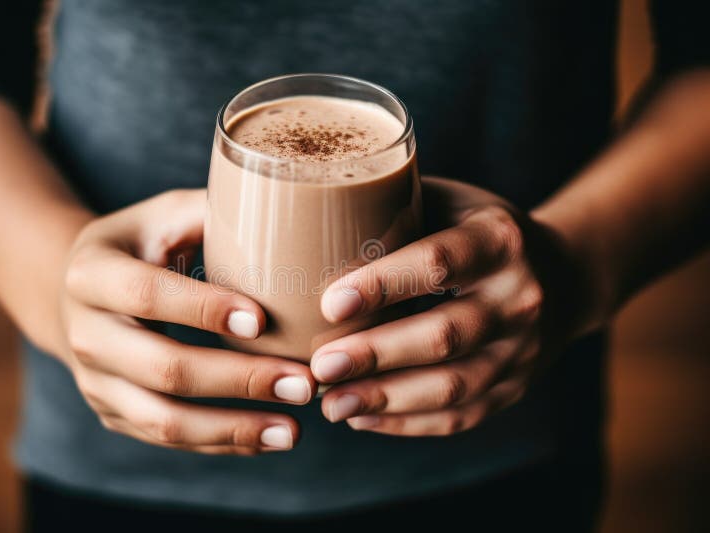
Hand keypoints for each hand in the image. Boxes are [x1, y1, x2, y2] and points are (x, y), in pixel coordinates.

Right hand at [59, 190, 315, 454]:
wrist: (78, 294)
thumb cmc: (137, 245)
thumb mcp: (161, 215)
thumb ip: (210, 212)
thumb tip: (285, 211)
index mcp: (91, 274)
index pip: (146, 294)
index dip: (202, 310)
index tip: (263, 321)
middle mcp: (85, 334)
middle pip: (163, 368)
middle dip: (239, 380)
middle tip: (304, 383)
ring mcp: (95, 383)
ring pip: (164, 420)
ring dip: (234, 429)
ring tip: (294, 430)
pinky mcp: (113, 414)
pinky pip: (168, 439)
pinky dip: (221, 442)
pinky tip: (268, 436)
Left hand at [309, 177, 585, 435]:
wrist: (562, 277)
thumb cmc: (477, 232)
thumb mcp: (450, 202)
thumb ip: (395, 210)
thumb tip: (310, 227)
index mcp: (498, 240)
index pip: (438, 263)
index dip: (382, 286)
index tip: (329, 304)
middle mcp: (519, 298)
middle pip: (444, 335)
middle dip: (376, 355)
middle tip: (320, 367)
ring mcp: (521, 350)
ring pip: (453, 387)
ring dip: (386, 400)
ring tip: (331, 403)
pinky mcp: (515, 388)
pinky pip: (461, 417)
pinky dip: (407, 424)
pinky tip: (361, 418)